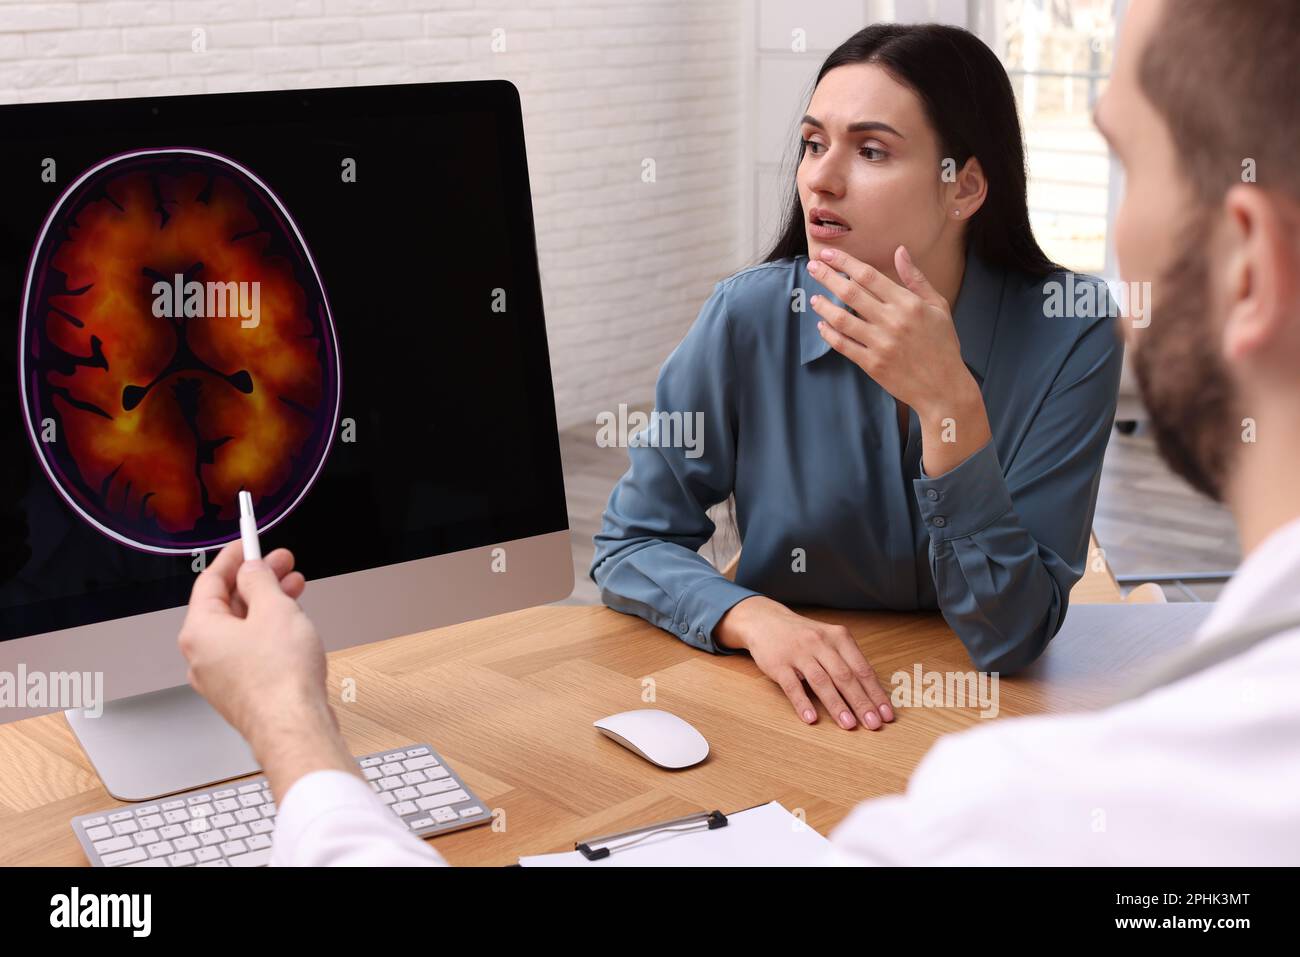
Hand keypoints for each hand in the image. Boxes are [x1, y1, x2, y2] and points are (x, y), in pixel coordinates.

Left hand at [179, 541, 353, 796]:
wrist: (294, 726)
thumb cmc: (280, 677)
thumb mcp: (274, 609)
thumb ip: (260, 581)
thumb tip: (252, 569)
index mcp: (199, 631)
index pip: (210, 582)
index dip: (233, 558)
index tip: (248, 544)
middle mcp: (202, 656)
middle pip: (226, 605)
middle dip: (257, 581)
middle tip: (282, 564)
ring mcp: (220, 677)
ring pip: (241, 629)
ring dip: (267, 605)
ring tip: (295, 591)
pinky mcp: (241, 692)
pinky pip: (249, 651)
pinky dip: (268, 632)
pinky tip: (291, 626)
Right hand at [715, 595, 894, 729]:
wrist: (765, 621)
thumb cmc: (804, 636)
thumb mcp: (829, 640)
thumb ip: (848, 661)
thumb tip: (872, 694)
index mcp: (838, 637)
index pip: (862, 669)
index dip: (876, 693)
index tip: (886, 714)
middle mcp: (820, 643)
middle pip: (845, 676)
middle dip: (862, 702)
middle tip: (873, 724)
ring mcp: (799, 653)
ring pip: (821, 681)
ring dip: (837, 705)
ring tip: (849, 725)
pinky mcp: (778, 664)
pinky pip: (792, 686)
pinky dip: (802, 702)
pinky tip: (811, 718)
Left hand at [809, 245, 990, 475]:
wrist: (943, 387)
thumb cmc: (942, 344)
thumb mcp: (937, 306)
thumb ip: (916, 278)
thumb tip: (900, 251)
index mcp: (908, 303)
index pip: (869, 275)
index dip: (845, 262)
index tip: (829, 253)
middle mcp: (892, 321)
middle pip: (850, 292)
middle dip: (827, 276)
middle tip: (813, 266)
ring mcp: (880, 344)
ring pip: (842, 319)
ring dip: (824, 306)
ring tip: (814, 298)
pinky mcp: (871, 364)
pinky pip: (843, 346)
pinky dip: (829, 334)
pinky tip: (822, 326)